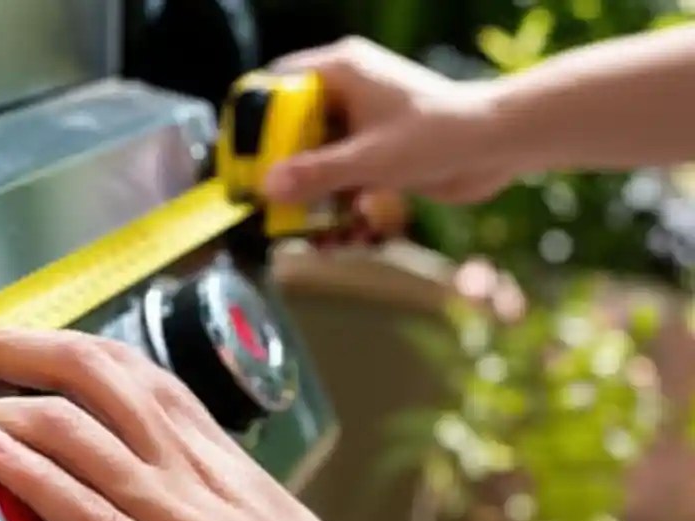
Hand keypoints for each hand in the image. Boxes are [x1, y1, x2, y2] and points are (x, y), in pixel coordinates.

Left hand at [0, 328, 411, 520]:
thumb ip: (196, 503)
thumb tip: (136, 500)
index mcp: (216, 461)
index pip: (135, 373)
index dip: (67, 348)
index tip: (20, 343)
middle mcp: (195, 475)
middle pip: (100, 375)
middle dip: (22, 350)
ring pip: (81, 434)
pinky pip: (89, 512)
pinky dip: (29, 474)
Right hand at [264, 37, 517, 206]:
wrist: (500, 146)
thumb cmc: (443, 133)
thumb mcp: (371, 158)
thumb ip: (316, 174)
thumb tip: (267, 187)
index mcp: (338, 70)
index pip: (273, 86)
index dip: (251, 123)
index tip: (240, 162)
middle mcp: (344, 90)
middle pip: (287, 129)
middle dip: (280, 171)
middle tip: (269, 204)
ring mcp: (358, 122)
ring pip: (313, 158)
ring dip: (310, 196)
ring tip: (306, 230)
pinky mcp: (373, 150)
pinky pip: (339, 176)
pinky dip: (336, 203)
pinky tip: (340, 230)